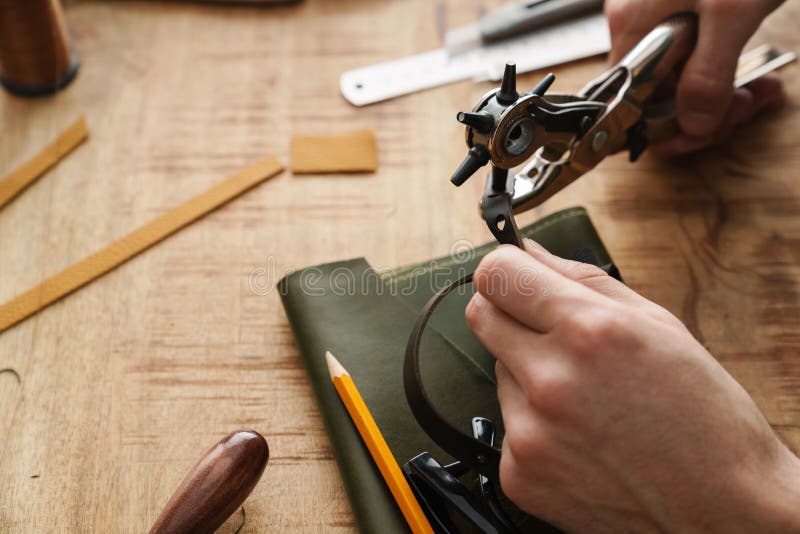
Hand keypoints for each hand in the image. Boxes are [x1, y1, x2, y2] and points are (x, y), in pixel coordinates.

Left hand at [465, 239, 799, 532]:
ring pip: (497, 371)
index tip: (516, 275)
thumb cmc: (702, 414)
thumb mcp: (658, 326)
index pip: (497, 273)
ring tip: (584, 397)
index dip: (505, 268)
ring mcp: (529, 434)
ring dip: (528, 372)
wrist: (720, 508)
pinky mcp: (518, 474)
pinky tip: (578, 435)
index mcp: (589, 332)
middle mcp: (551, 381)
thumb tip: (531, 251)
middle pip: (481, 316)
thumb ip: (583, 279)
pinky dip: (533, 422)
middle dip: (508, 312)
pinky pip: (507, 423)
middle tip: (547, 329)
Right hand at [605, 0, 786, 155]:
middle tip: (745, 108)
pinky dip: (725, 73)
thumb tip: (693, 124)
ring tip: (761, 92)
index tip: (704, 134)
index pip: (627, 102)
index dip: (664, 128)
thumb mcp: (732, 13)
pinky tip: (755, 76)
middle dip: (703, 113)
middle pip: (656, 95)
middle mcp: (637, 22)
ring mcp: (661, 14)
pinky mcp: (686, 9)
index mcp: (632, 24)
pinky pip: (696, 57)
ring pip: (680, 79)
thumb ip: (708, 75)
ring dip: (721, 96)